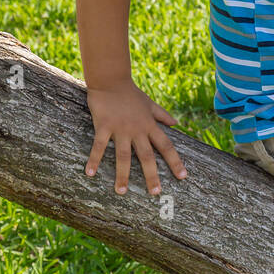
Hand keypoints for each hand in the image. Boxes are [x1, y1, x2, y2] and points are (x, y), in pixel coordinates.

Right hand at [85, 81, 187, 195]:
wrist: (111, 79)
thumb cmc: (131, 93)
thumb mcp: (150, 103)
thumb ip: (162, 115)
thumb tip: (176, 123)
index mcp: (149, 125)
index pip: (166, 146)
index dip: (175, 161)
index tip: (183, 177)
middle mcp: (137, 130)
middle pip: (147, 156)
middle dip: (152, 175)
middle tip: (155, 193)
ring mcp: (120, 129)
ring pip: (123, 156)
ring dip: (122, 174)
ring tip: (121, 192)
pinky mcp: (103, 126)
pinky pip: (99, 146)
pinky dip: (94, 159)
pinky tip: (90, 173)